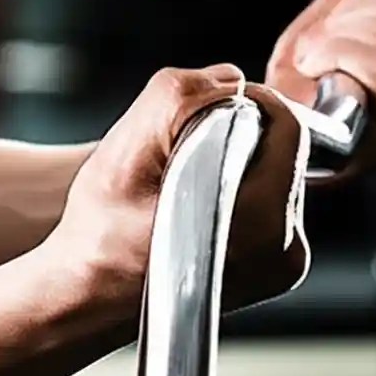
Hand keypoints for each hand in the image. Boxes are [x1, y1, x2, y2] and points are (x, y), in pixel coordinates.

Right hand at [49, 65, 309, 332]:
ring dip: (234, 163)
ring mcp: (280, 265)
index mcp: (261, 222)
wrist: (85, 295)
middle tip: (183, 152)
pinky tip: (193, 206)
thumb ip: (184, 95)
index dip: (247, 102)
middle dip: (238, 135)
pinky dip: (234, 192)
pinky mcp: (271, 270)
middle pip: (284, 150)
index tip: (204, 110)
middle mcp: (283, 249)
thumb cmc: (98, 238)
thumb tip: (229, 80)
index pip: (290, 127)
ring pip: (273, 175)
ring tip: (182, 185)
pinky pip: (266, 205)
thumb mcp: (127, 151)